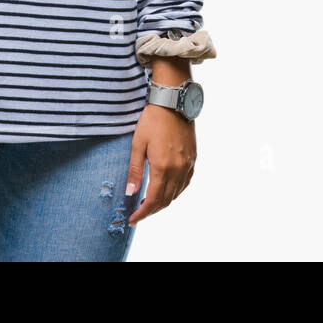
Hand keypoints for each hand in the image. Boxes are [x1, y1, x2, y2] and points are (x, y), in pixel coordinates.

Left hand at [124, 102, 195, 225]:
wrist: (173, 102)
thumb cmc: (153, 120)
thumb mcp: (138, 144)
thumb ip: (134, 170)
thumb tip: (130, 192)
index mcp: (162, 167)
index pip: (153, 200)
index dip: (142, 213)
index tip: (132, 220)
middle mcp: (178, 169)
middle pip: (166, 200)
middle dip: (151, 210)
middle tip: (138, 213)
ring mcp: (187, 164)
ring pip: (176, 193)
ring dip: (163, 202)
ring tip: (149, 202)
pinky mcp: (193, 158)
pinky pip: (185, 183)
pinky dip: (175, 191)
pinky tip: (166, 190)